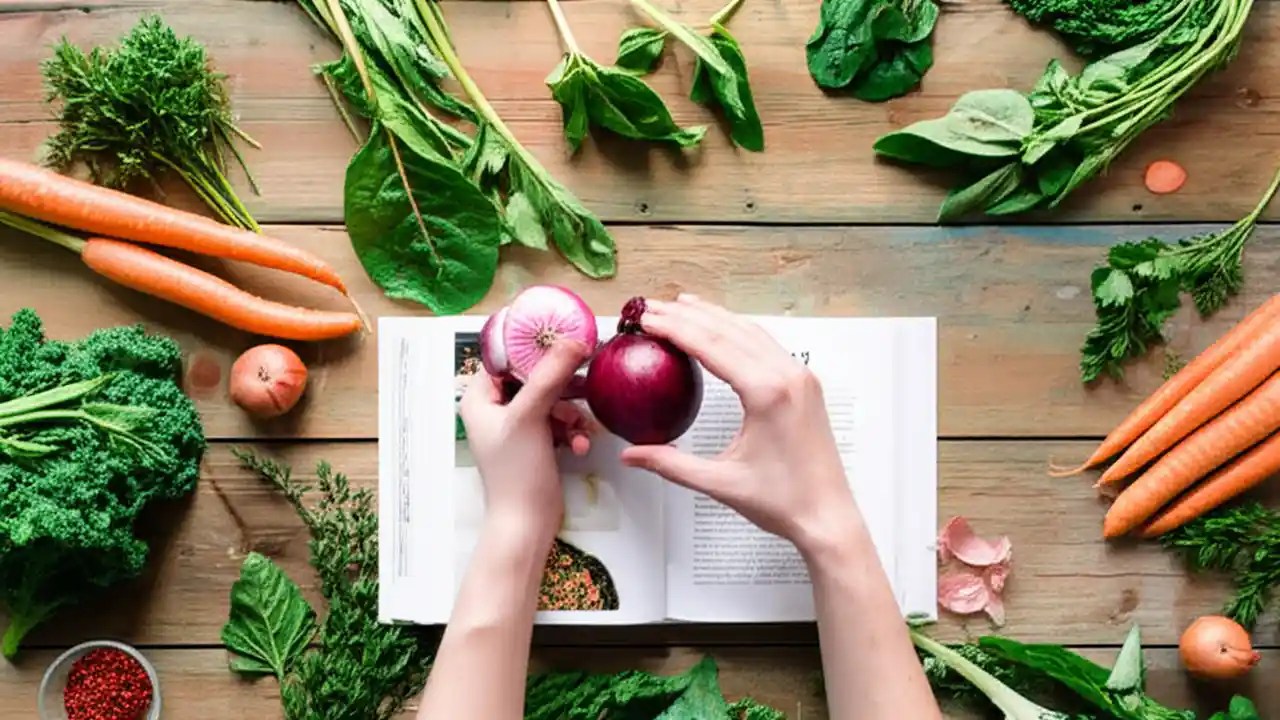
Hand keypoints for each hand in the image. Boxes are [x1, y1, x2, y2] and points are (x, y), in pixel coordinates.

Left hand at [460, 339, 592, 538]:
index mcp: (480, 398)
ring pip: (552, 401)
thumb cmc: (516, 472)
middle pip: (535, 378)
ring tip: (581, 429)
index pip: (507, 359)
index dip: (536, 350)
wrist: (527, 523)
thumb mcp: (531, 416)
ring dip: (571, 414)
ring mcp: (517, 427)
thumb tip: (573, 340)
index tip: (566, 342)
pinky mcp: (536, 443)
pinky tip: (580, 445)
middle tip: (584, 385)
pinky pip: (559, 423)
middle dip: (562, 388)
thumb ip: (550, 375)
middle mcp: (495, 410)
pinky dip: (572, 431)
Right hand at [619, 295, 860, 551]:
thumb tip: (631, 455)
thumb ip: (670, 464)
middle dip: (688, 314)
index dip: (675, 328)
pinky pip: (767, 345)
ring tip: (682, 305)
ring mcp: (801, 377)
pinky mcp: (805, 385)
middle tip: (654, 307)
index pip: (712, 346)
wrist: (828, 516)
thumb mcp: (719, 482)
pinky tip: (722, 330)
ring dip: (714, 316)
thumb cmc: (783, 502)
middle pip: (729, 330)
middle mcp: (788, 376)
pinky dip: (738, 331)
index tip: (648, 318)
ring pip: (750, 331)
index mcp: (768, 393)